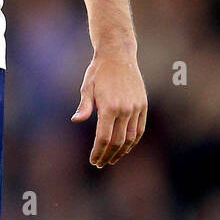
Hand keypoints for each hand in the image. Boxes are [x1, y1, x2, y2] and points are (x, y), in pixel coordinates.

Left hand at [71, 52, 146, 166]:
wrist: (118, 56)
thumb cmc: (98, 72)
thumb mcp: (87, 87)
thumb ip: (84, 106)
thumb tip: (76, 120)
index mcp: (109, 107)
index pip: (104, 138)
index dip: (98, 152)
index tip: (93, 161)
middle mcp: (124, 109)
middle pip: (117, 141)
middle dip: (108, 155)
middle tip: (100, 163)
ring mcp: (136, 108)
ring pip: (131, 138)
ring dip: (121, 152)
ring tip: (112, 159)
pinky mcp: (143, 105)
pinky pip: (140, 129)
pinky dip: (133, 141)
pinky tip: (125, 147)